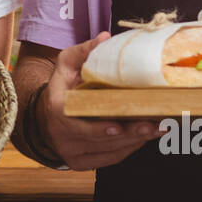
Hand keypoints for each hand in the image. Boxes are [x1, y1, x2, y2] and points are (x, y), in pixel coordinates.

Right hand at [37, 32, 165, 169]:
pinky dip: (128, 149)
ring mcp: (70, 152)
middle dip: (129, 132)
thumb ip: (84, 51)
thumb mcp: (66, 64)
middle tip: (154, 124)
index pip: (75, 122)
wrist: (44, 116)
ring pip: (108, 151)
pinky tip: (144, 138)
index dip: (98, 126)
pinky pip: (109, 159)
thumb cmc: (61, 87)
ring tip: (157, 129)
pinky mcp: (80, 163)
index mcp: (55, 108)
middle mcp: (60, 135)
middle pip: (100, 138)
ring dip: (134, 141)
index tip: (118, 124)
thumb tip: (105, 38)